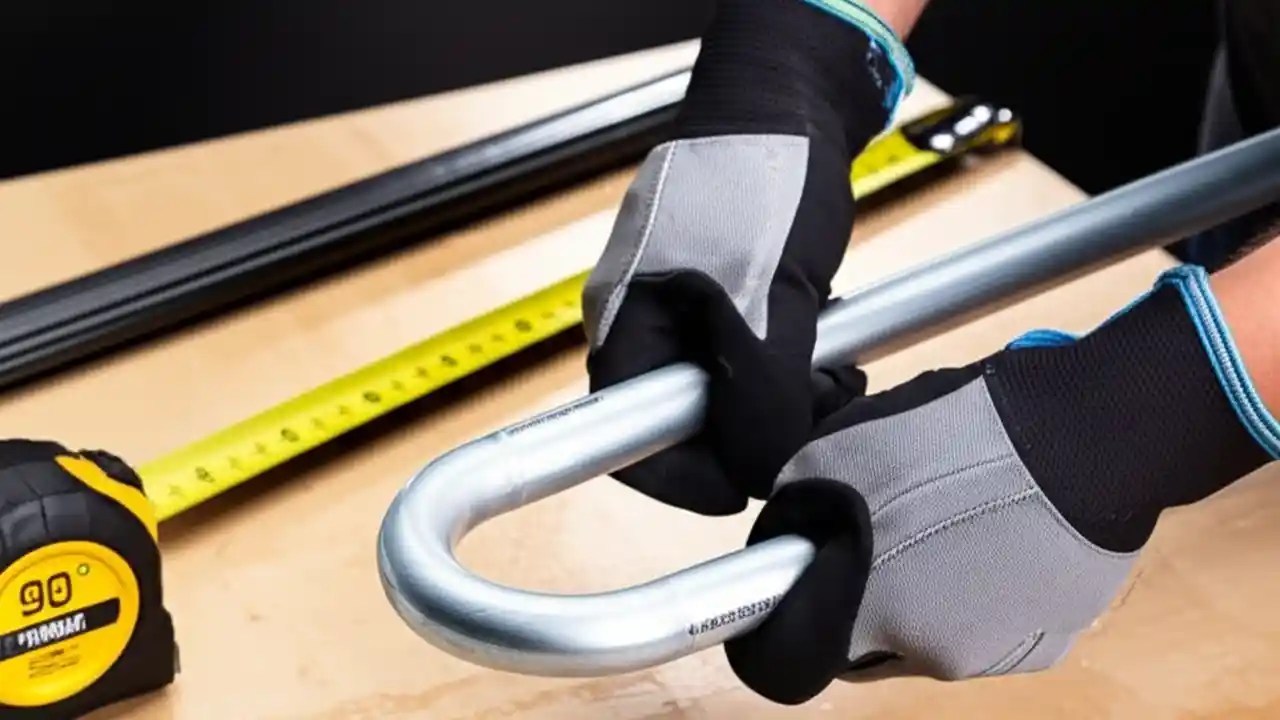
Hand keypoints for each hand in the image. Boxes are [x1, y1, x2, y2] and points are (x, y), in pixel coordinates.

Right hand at [583, 0, 903, 514]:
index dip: (687, 476)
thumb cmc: (762, 171)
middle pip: (685, 427)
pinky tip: (827, 346)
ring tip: (831, 370)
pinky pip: (752, 366)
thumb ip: (758, 389)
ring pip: (728, 401)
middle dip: (756, 432)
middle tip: (814, 409)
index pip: (628, 443)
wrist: (794, 104)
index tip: (748, 482)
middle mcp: (646, 328)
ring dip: (785, 400)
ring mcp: (684, 316)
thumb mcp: (766, 292)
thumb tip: (760, 468)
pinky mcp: (724, 306)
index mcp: (625, 326)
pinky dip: (793, 370)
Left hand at [725, 265, 1278, 703]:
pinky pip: (994, 622)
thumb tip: (787, 538)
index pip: (795, 658)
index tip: (796, 579)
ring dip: (928, 590)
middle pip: (870, 642)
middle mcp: (936, 658)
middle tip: (880, 529)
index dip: (787, 615)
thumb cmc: (959, 439)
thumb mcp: (836, 451)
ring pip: (934, 633)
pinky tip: (996, 528)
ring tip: (950, 516)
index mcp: (874, 620)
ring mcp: (1003, 655)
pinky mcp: (1054, 639)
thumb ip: (797, 509)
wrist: (1088, 436)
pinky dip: (985, 587)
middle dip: (864, 596)